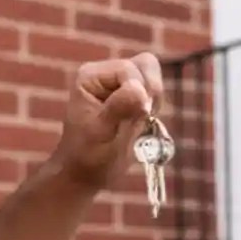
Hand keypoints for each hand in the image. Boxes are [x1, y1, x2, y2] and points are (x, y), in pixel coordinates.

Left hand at [50, 53, 164, 189]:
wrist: (85, 174)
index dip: (139, 92)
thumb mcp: (101, 134)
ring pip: (152, 75)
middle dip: (150, 92)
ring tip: (139, 121)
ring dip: (154, 99)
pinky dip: (155, 105)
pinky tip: (141, 122)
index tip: (138, 118)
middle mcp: (104, 73)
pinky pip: (154, 89)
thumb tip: (139, 91)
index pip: (129, 69)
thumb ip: (118, 109)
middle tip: (141, 118)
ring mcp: (118, 83)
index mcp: (91, 76)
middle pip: (146, 65)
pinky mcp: (130, 94)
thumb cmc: (87, 156)